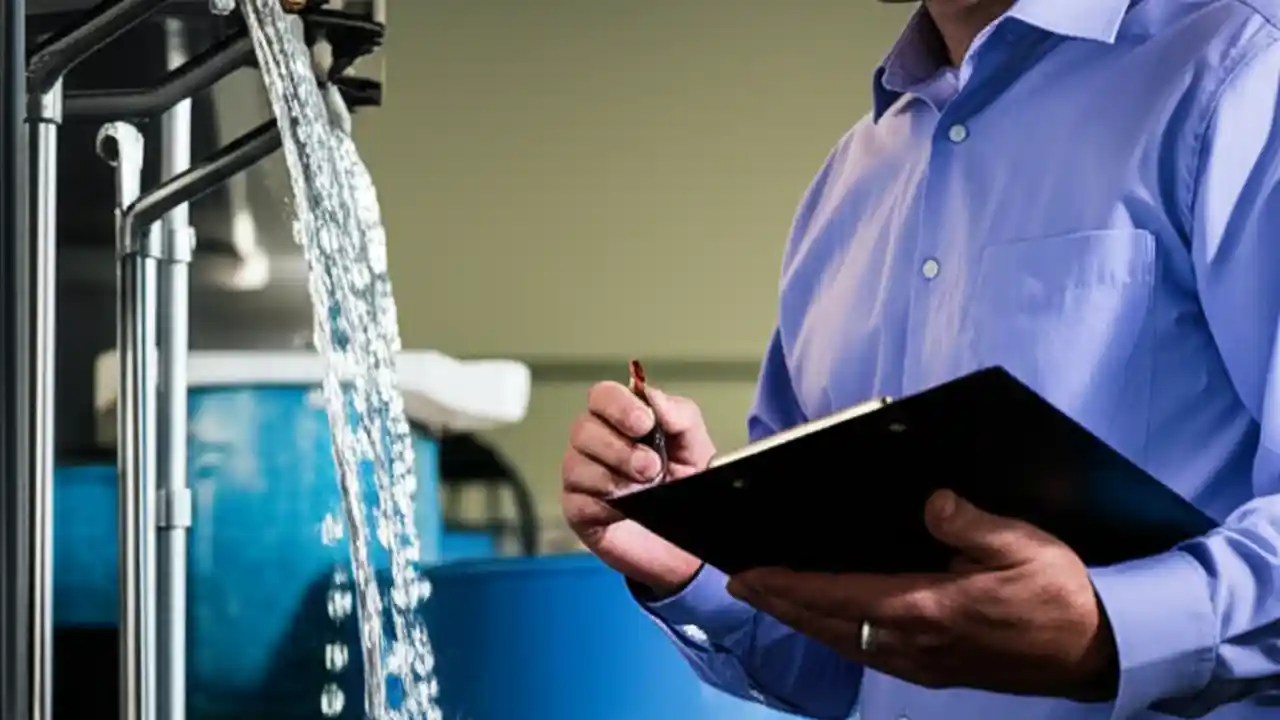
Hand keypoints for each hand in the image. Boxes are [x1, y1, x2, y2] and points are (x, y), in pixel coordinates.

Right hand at [562, 380, 714, 595]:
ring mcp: (582, 477)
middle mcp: (595, 444)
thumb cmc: (686, 489)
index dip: (619, 405)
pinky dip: (605, 505)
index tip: (644, 422)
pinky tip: (627, 510)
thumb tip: (653, 397)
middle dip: (620, 448)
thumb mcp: (694, 446)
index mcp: (621, 420)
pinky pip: (578, 500)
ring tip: (644, 489)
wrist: (687, 542)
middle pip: (583, 429)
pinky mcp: (578, 511)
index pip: (602, 396)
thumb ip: (678, 416)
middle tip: (652, 466)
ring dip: (614, 477)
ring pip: (576, 464)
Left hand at [726, 490, 1119, 700]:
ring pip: (842, 642)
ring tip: (774, 598)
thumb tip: (930, 501)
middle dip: (780, 603)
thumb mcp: (1020, 544)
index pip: (835, 595)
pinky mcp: (935, 671)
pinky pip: (867, 653)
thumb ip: (968, 522)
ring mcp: (921, 663)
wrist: (1099, 649)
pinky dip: (835, 634)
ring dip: (803, 621)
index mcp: (924, 608)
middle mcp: (912, 643)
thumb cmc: (1059, 593)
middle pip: (826, 624)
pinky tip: (829, 622)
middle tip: (742, 583)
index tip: (747, 573)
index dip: (786, 584)